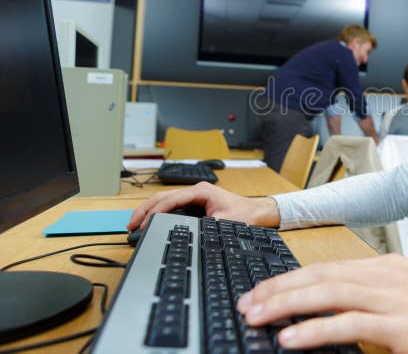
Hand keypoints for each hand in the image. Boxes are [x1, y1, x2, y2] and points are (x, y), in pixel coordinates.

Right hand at [126, 182, 279, 230]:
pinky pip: (173, 207)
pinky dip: (160, 214)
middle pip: (163, 197)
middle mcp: (196, 191)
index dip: (154, 212)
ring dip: (150, 212)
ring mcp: (195, 196)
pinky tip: (151, 223)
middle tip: (130, 225)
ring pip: (166, 201)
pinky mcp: (196, 204)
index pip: (171, 199)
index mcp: (202, 191)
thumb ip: (206, 227)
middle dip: (145, 210)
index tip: (143, 223)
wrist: (258, 213)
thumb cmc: (246, 215)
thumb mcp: (226, 224)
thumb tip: (188, 234)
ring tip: (135, 225)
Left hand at [236, 253, 407, 352]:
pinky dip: (316, 330)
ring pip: (329, 293)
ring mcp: (397, 299)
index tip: (263, 291)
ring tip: (257, 317)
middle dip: (279, 289)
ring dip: (287, 305)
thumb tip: (334, 316)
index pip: (328, 266)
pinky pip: (350, 324)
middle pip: (321, 275)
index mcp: (389, 268)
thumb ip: (376, 304)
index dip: (291, 279)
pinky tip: (292, 338)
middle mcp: (389, 276)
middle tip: (248, 303)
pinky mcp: (404, 326)